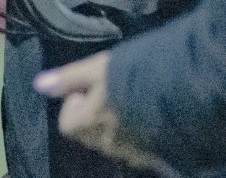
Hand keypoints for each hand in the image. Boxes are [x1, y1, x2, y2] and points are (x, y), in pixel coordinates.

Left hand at [34, 53, 165, 172]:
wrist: (187, 91)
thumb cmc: (136, 74)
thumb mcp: (97, 68)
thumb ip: (68, 78)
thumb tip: (38, 85)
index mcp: (90, 125)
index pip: (67, 125)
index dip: (75, 104)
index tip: (90, 88)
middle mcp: (108, 145)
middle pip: (90, 135)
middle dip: (94, 116)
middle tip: (113, 92)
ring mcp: (134, 154)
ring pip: (114, 143)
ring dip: (116, 127)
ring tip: (135, 101)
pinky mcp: (157, 156)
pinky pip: (138, 149)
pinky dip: (138, 135)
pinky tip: (152, 115)